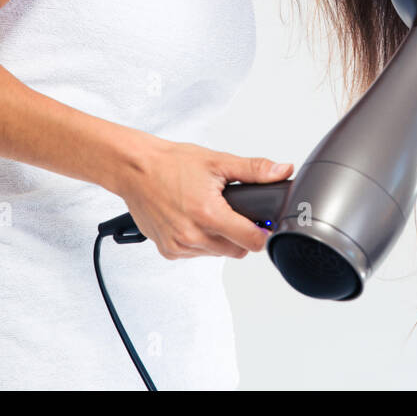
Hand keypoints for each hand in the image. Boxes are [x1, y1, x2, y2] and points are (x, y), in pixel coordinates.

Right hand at [119, 139, 293, 259]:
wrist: (134, 169)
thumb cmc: (170, 164)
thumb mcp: (217, 161)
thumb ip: (254, 170)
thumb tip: (282, 171)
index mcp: (209, 214)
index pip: (252, 242)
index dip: (262, 233)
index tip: (262, 226)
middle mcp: (193, 235)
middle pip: (237, 251)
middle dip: (241, 235)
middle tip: (232, 212)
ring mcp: (179, 246)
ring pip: (217, 254)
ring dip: (220, 239)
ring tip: (208, 212)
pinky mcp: (168, 250)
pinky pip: (195, 254)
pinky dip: (200, 241)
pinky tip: (192, 220)